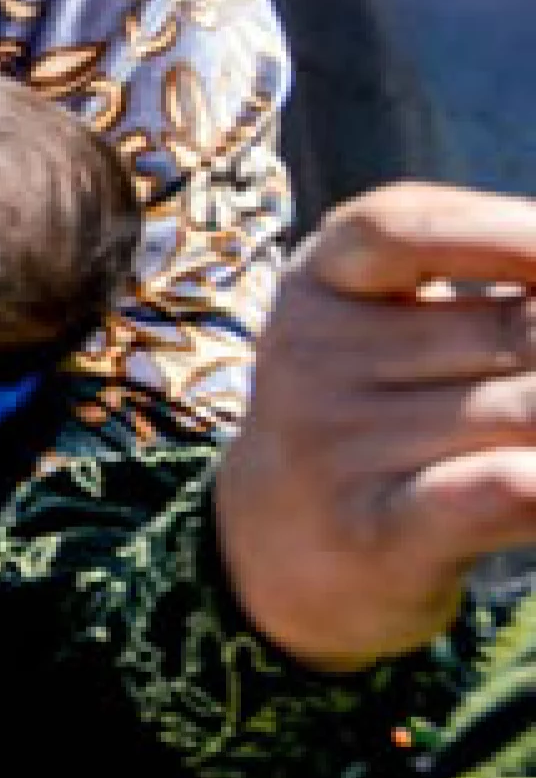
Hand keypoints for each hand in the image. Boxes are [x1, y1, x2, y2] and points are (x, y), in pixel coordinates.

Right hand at [214, 183, 535, 673]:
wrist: (269, 549)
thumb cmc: (374, 419)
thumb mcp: (391, 329)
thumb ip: (491, 296)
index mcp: (320, 284)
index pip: (403, 227)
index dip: (504, 231)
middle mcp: (311, 358)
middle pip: (512, 328)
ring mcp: (336, 449)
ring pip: (531, 413)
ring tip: (531, 431)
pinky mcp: (378, 535)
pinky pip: (490, 493)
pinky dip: (533, 485)